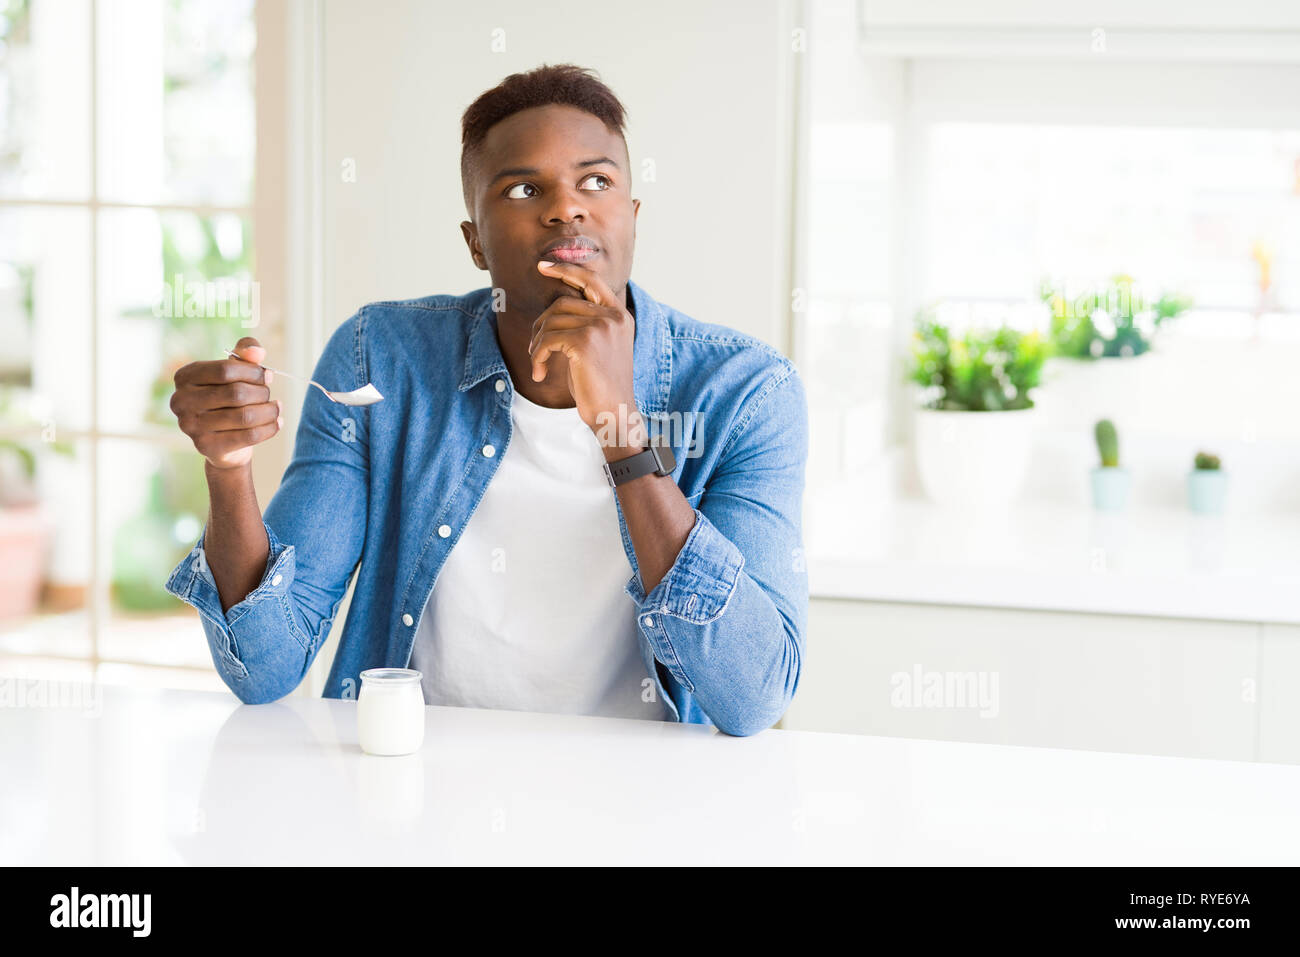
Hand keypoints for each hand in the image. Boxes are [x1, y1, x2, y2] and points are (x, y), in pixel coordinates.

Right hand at [171, 336, 282, 470]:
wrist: (223, 442)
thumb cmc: (229, 398)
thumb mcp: (235, 371)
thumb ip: (246, 353)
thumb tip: (257, 352)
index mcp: (185, 376)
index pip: (226, 370)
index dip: (253, 372)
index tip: (267, 375)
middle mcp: (181, 401)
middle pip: (236, 393)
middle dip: (261, 392)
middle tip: (269, 394)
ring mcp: (191, 426)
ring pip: (245, 416)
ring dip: (269, 411)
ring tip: (276, 408)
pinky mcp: (206, 446)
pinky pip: (249, 436)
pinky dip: (270, 428)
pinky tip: (277, 422)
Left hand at [530, 260, 643, 446]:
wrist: (613, 414)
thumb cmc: (601, 385)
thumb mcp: (598, 347)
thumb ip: (585, 324)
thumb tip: (553, 309)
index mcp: (619, 316)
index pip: (591, 281)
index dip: (566, 270)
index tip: (542, 266)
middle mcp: (613, 317)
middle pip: (561, 304)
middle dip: (541, 326)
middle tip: (535, 350)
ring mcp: (600, 327)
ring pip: (551, 321)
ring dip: (537, 345)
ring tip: (539, 364)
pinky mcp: (585, 342)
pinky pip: (547, 339)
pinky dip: (537, 356)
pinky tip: (540, 373)